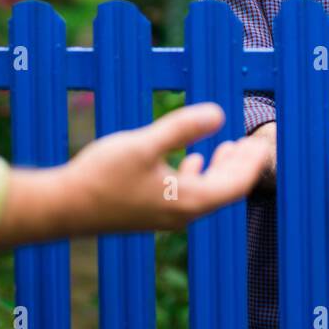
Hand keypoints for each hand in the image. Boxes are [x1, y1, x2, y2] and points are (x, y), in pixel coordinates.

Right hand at [62, 102, 270, 232]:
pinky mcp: (150, 211)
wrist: (64, 207)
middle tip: (256, 142)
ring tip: (230, 147)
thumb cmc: (102, 176)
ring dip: (220, 169)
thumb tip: (220, 113)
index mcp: (188, 201)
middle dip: (242, 165)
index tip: (265, 141)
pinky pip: (188, 195)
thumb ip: (182, 128)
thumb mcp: (144, 144)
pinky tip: (191, 160)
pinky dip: (197, 175)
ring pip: (206, 193)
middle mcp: (182, 214)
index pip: (236, 183)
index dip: (253, 161)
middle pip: (225, 190)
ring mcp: (166, 215)